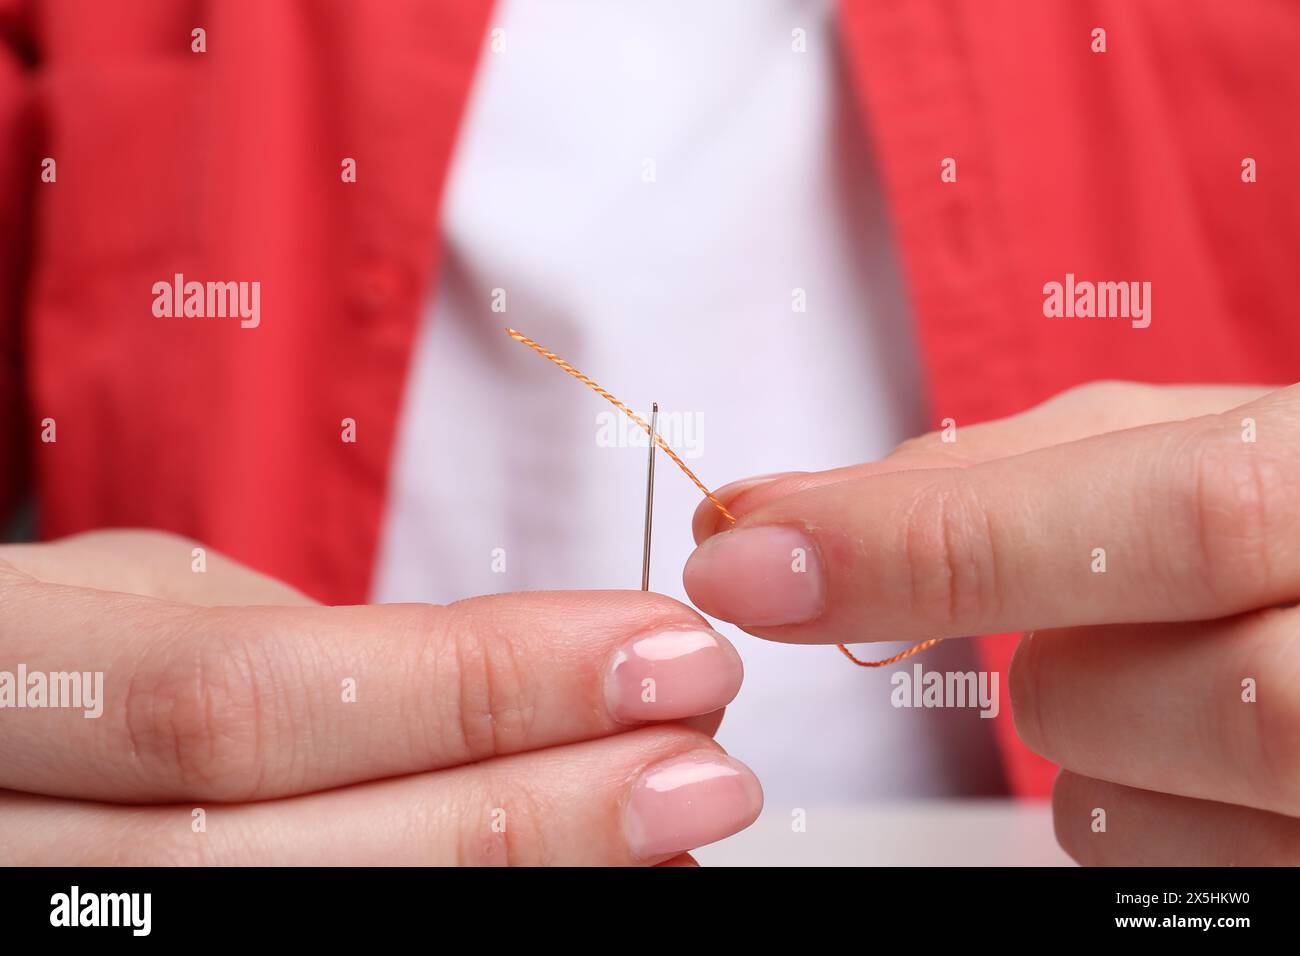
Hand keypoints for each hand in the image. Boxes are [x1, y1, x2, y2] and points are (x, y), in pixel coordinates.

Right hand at [0, 530, 757, 864]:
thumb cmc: (61, 650)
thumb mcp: (143, 603)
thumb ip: (302, 650)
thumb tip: (526, 690)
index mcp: (1, 674)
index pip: (245, 698)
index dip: (473, 685)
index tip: (657, 650)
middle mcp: (2, 836)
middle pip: (278, 852)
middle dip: (524, 810)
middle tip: (701, 765)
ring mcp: (41, 924)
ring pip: (291, 929)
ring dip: (518, 879)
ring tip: (667, 830)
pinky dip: (456, 924)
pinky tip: (577, 886)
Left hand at [683, 381, 1299, 864]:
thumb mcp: (1226, 442)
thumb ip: (1024, 468)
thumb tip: (804, 506)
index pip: (1165, 513)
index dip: (929, 537)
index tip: (749, 546)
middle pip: (1113, 687)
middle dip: (1035, 651)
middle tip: (1069, 617)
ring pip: (1102, 805)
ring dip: (1088, 739)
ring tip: (1189, 677)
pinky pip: (1149, 877)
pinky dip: (1129, 810)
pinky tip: (1209, 763)